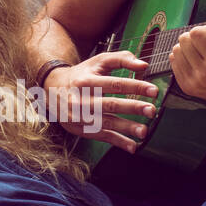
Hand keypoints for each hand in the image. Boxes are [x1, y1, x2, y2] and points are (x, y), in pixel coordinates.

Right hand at [45, 52, 160, 152]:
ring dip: (126, 128)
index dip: (135, 87)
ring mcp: (79, 116)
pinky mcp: (80, 128)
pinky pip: (101, 136)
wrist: (52, 89)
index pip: (114, 84)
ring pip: (106, 123)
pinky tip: (133, 146)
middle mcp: (81, 99)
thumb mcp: (98, 62)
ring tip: (144, 131)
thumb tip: (144, 65)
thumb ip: (121, 59)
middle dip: (133, 108)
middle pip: (110, 104)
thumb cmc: (82, 74)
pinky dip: (118, 142)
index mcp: (86, 80)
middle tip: (152, 110)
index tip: (154, 90)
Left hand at [170, 0, 205, 108]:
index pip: (197, 33)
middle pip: (184, 40)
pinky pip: (174, 61)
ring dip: (190, 46)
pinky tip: (199, 57)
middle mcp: (203, 75)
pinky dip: (184, 55)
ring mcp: (194, 83)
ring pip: (176, 50)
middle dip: (199, 36)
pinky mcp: (188, 88)